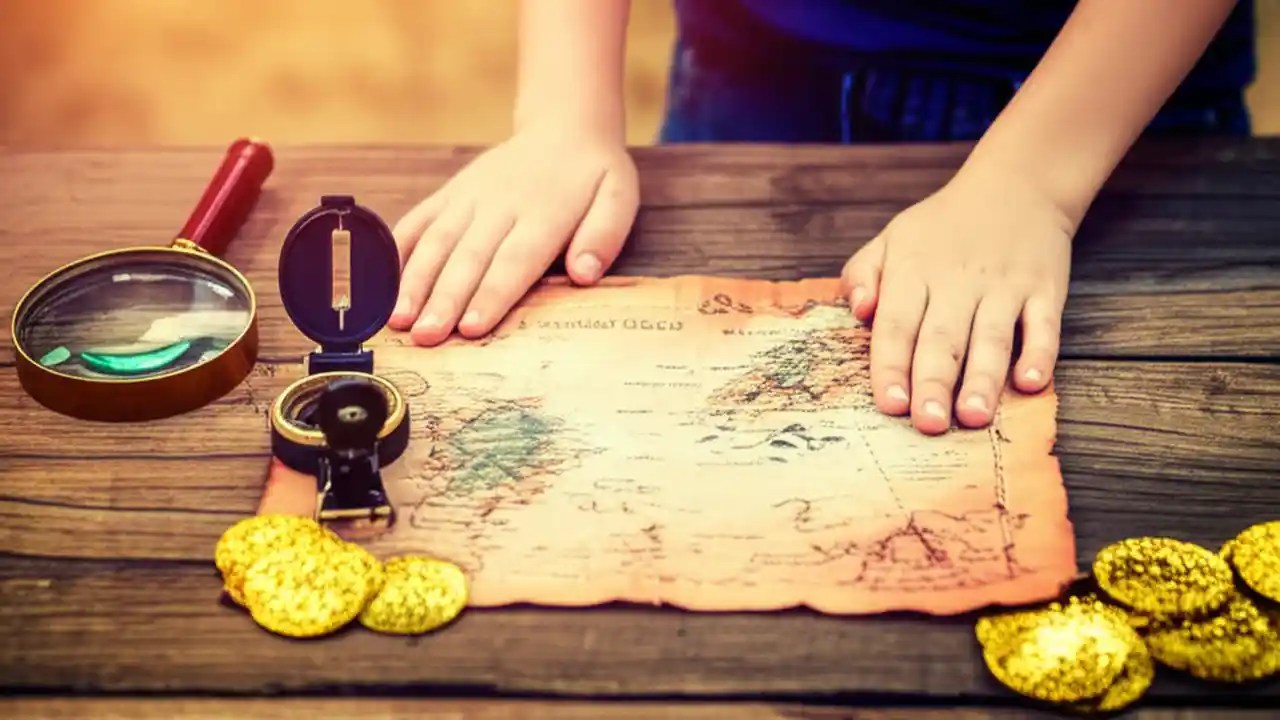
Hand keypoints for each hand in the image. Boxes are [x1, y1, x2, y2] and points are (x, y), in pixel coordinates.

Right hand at [388, 127, 638, 344]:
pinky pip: (418, 220)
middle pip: (469, 257)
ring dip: (414, 282)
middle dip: (445, 300)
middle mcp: (501, 205)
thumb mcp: (619, 197)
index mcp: (544, 213)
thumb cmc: (593, 176)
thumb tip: (585, 273)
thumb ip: (604, 234)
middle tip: (427, 336)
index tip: (472, 327)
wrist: (564, 128)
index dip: (492, 295)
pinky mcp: (450, 194)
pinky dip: (397, 249)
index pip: (515, 260)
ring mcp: (469, 198)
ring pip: (437, 242)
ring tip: (398, 319)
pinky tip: (381, 282)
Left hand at [841, 163, 1075, 434]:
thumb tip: (858, 312)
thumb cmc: (942, 226)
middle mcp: (958, 282)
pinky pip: (1044, 326)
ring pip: (992, 338)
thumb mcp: (892, 239)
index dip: (891, 365)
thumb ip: (862, 275)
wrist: (1018, 184)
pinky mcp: (1045, 290)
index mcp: (914, 271)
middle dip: (934, 383)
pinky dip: (1040, 354)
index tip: (889, 404)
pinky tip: (1030, 384)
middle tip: (927, 424)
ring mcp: (1004, 287)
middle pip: (943, 339)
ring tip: (973, 416)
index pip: (897, 325)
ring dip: (983, 379)